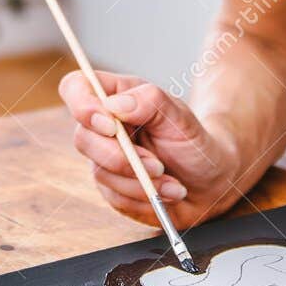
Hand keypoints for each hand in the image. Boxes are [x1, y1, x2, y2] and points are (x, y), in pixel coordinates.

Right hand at [59, 69, 243, 227]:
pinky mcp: (112, 188)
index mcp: (117, 96)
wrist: (210, 182)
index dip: (82, 106)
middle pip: (82, 138)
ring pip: (100, 172)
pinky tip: (167, 192)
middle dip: (121, 157)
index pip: (75, 87)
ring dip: (140, 182)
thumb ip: (150, 101)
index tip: (111, 126)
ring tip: (171, 181)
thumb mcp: (180, 116)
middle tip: (157, 165)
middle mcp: (105, 126)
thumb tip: (113, 105)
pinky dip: (144, 198)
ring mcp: (104, 158)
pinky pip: (114, 197)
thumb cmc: (194, 142)